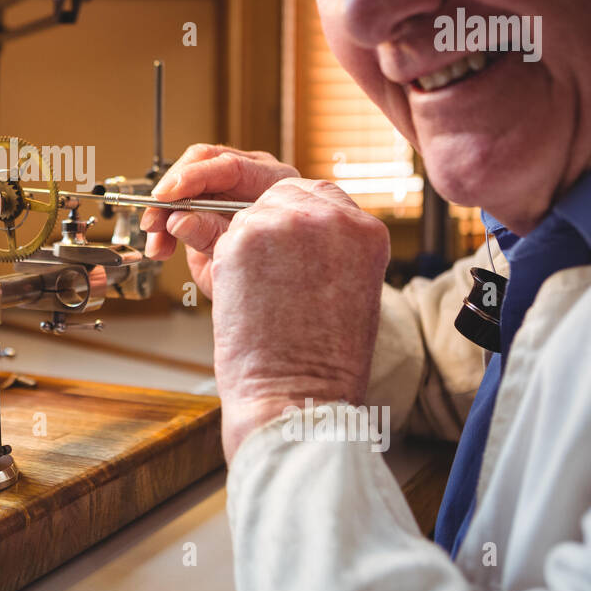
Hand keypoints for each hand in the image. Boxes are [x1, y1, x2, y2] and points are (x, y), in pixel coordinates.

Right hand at [141, 143, 298, 298]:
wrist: (267, 285)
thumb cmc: (266, 269)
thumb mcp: (240, 255)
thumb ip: (210, 234)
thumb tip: (177, 220)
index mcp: (272, 181)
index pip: (229, 166)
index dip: (192, 179)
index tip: (165, 197)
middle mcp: (250, 175)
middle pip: (201, 163)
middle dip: (171, 192)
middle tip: (153, 220)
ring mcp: (229, 184)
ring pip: (184, 180)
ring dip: (163, 211)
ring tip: (157, 244)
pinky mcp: (209, 199)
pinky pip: (178, 200)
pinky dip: (164, 223)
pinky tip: (160, 246)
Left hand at [209, 178, 389, 461]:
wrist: (296, 393)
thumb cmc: (323, 361)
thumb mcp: (350, 290)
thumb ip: (331, 249)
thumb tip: (298, 235)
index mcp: (366, 231)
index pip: (322, 197)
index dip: (299, 220)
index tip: (290, 245)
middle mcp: (331, 217)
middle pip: (284, 196)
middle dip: (270, 226)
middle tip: (267, 272)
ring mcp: (286, 223)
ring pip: (250, 215)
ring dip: (247, 247)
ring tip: (261, 295)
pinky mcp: (243, 238)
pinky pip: (224, 237)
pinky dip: (227, 264)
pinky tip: (244, 298)